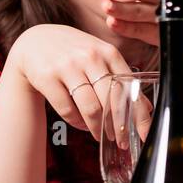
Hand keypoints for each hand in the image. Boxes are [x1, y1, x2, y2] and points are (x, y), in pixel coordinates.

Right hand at [6, 24, 133, 137]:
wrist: (36, 41)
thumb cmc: (75, 52)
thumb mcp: (101, 57)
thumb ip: (122, 79)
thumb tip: (146, 107)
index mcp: (109, 53)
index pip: (130, 88)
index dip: (139, 114)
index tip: (145, 133)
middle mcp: (90, 57)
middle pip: (111, 100)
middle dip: (119, 126)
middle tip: (121, 141)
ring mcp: (67, 67)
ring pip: (90, 108)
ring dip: (98, 128)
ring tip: (101, 136)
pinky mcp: (47, 77)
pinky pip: (67, 110)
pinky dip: (77, 123)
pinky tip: (81, 125)